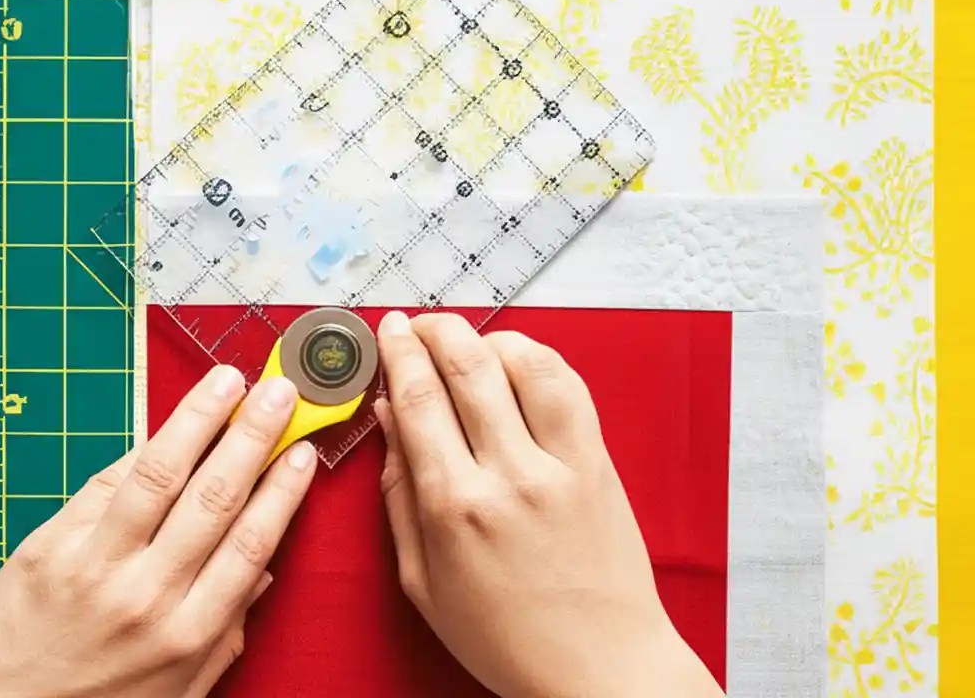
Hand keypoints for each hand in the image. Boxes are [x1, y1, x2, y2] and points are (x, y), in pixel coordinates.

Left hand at [0, 367, 316, 697]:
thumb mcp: (179, 691)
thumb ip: (224, 633)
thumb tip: (261, 572)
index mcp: (188, 633)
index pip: (250, 542)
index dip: (282, 489)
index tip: (303, 452)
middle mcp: (147, 594)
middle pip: (214, 496)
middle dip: (253, 435)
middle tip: (278, 393)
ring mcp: (96, 564)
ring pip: (159, 473)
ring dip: (200, 418)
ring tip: (227, 381)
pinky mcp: (52, 544)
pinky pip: (106, 484)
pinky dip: (142, 448)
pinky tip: (168, 422)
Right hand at [374, 312, 722, 697]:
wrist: (599, 666)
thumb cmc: (506, 636)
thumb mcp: (422, 580)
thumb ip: (398, 495)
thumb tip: (388, 419)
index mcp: (454, 508)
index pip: (419, 400)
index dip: (399, 352)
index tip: (390, 330)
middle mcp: (509, 477)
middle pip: (467, 367)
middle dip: (436, 330)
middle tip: (419, 323)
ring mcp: (562, 466)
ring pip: (524, 364)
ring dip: (488, 338)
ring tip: (467, 343)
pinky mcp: (598, 464)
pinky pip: (570, 388)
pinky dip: (539, 359)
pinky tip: (516, 362)